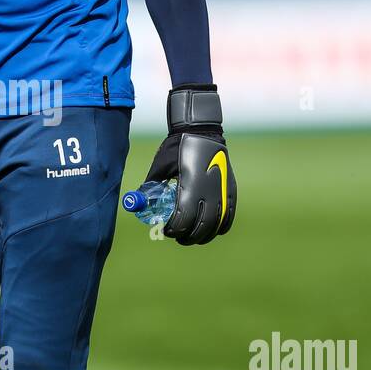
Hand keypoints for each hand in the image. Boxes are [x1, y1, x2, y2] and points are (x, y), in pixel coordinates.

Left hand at [144, 84, 236, 244]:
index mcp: (189, 186)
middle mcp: (208, 191)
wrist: (202, 132)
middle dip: (187, 236)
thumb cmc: (176, 149)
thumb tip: (140, 207)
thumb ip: (150, 189)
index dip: (174, 229)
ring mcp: (222, 191)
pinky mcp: (230, 190)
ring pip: (216, 225)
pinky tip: (211, 230)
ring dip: (204, 236)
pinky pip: (228, 216)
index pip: (183, 219)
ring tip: (193, 237)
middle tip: (178, 237)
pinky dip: (220, 227)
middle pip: (200, 226)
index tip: (167, 231)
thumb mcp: (159, 168)